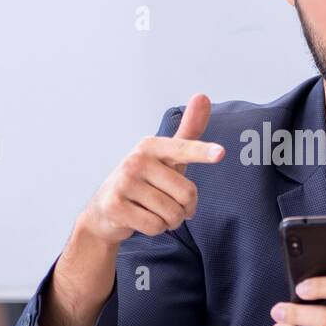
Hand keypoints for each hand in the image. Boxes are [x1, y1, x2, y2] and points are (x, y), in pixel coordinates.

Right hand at [77, 93, 224, 245]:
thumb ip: (188, 133)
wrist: (104, 210)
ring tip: (155, 212)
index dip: (203, 152)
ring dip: (171, 221)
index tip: (220, 153)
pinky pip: (155, 226)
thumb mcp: (168, 157)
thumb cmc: (145, 181)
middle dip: (185, 208)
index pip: (183, 149)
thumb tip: (203, 96)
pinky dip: (156, 229)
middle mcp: (136, 160)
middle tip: (170, 204)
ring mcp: (123, 182)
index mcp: (151, 145)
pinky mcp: (115, 206)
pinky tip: (142, 220)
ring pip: (172, 213)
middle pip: (187, 193)